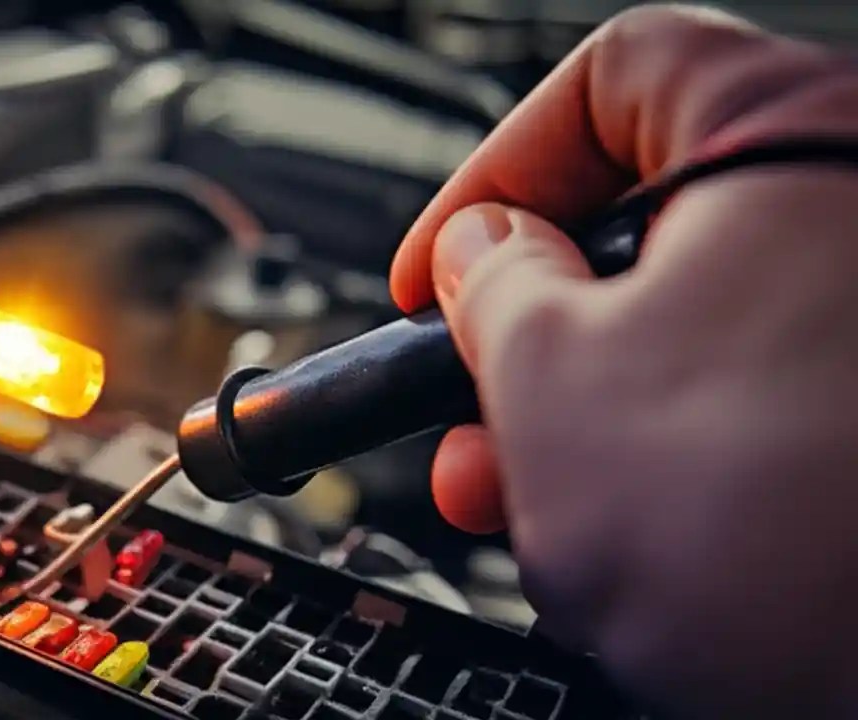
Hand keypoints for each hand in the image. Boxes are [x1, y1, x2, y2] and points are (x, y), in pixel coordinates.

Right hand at [391, 5, 857, 716]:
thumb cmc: (777, 528)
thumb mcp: (550, 379)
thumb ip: (489, 287)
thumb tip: (481, 252)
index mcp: (799, 143)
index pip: (612, 83)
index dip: (496, 176)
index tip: (440, 266)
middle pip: (648, 235)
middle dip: (527, 347)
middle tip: (471, 425)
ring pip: (695, 342)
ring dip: (586, 430)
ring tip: (537, 521)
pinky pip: (754, 414)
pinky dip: (673, 468)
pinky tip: (630, 547)